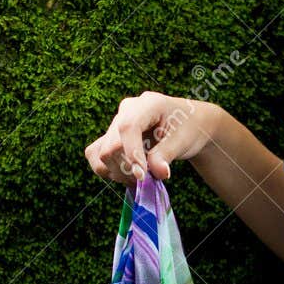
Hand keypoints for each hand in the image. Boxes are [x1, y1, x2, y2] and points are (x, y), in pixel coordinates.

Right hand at [84, 92, 221, 186]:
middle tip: (148, 180)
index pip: (128, 128)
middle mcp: (126, 110)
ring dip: (118, 172)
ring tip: (141, 177)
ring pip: (101, 153)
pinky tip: (128, 174)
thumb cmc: (188, 129)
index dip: (132, 154)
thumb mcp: (183, 141)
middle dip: (128, 169)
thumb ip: (167, 155)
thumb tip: (158, 172)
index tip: (142, 176)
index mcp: (147, 103)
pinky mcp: (110, 136)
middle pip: (111, 145)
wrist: (188, 125)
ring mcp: (116, 123)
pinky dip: (109, 170)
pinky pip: (95, 154)